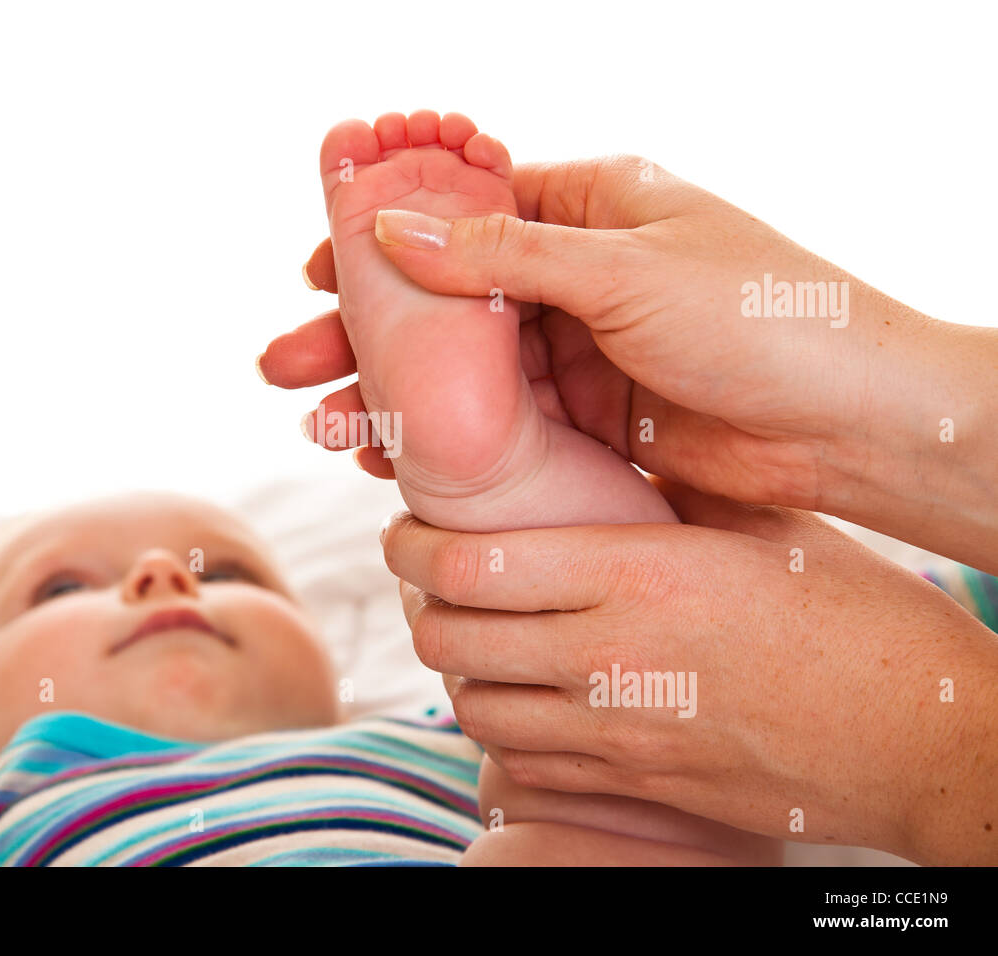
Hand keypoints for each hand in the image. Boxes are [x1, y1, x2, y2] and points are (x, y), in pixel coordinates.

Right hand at [262, 157, 997, 572]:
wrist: (848, 425)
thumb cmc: (761, 318)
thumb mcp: (623, 270)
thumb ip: (503, 256)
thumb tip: (393, 230)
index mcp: (590, 208)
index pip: (460, 216)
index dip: (380, 244)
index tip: (313, 275)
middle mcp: (576, 273)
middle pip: (442, 299)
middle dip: (361, 333)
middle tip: (283, 367)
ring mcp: (577, 348)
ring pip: (457, 368)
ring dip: (387, 394)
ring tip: (323, 427)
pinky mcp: (585, 415)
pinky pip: (493, 423)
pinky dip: (439, 439)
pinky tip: (386, 458)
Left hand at [379, 479, 997, 864]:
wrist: (922, 739)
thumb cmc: (859, 619)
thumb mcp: (764, 530)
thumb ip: (672, 497)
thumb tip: (607, 457)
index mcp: (639, 574)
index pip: (470, 564)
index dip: (412, 544)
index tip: (408, 528)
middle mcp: (610, 657)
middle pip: (449, 636)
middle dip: (417, 602)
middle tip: (429, 576)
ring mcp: (616, 733)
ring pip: (473, 705)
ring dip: (455, 665)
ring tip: (472, 633)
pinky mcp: (633, 785)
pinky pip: (521, 762)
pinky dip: (500, 724)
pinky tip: (521, 694)